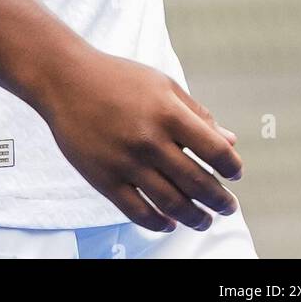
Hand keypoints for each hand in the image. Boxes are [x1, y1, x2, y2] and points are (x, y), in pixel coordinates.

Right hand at [38, 48, 243, 232]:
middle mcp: (150, 139)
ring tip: (205, 220)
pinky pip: (138, 212)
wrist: (65, 79)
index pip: (215, 150)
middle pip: (197, 182)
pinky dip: (160, 223)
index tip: (235, 174)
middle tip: (228, 207)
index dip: (232, 167)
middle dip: (220, 200)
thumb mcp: (162, 84)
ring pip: (172, 203)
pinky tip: (171, 222)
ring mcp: (126, 162)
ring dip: (196, 217)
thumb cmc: (117, 78)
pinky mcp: (104, 179)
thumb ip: (197, 113)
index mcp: (168, 112)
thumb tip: (230, 140)